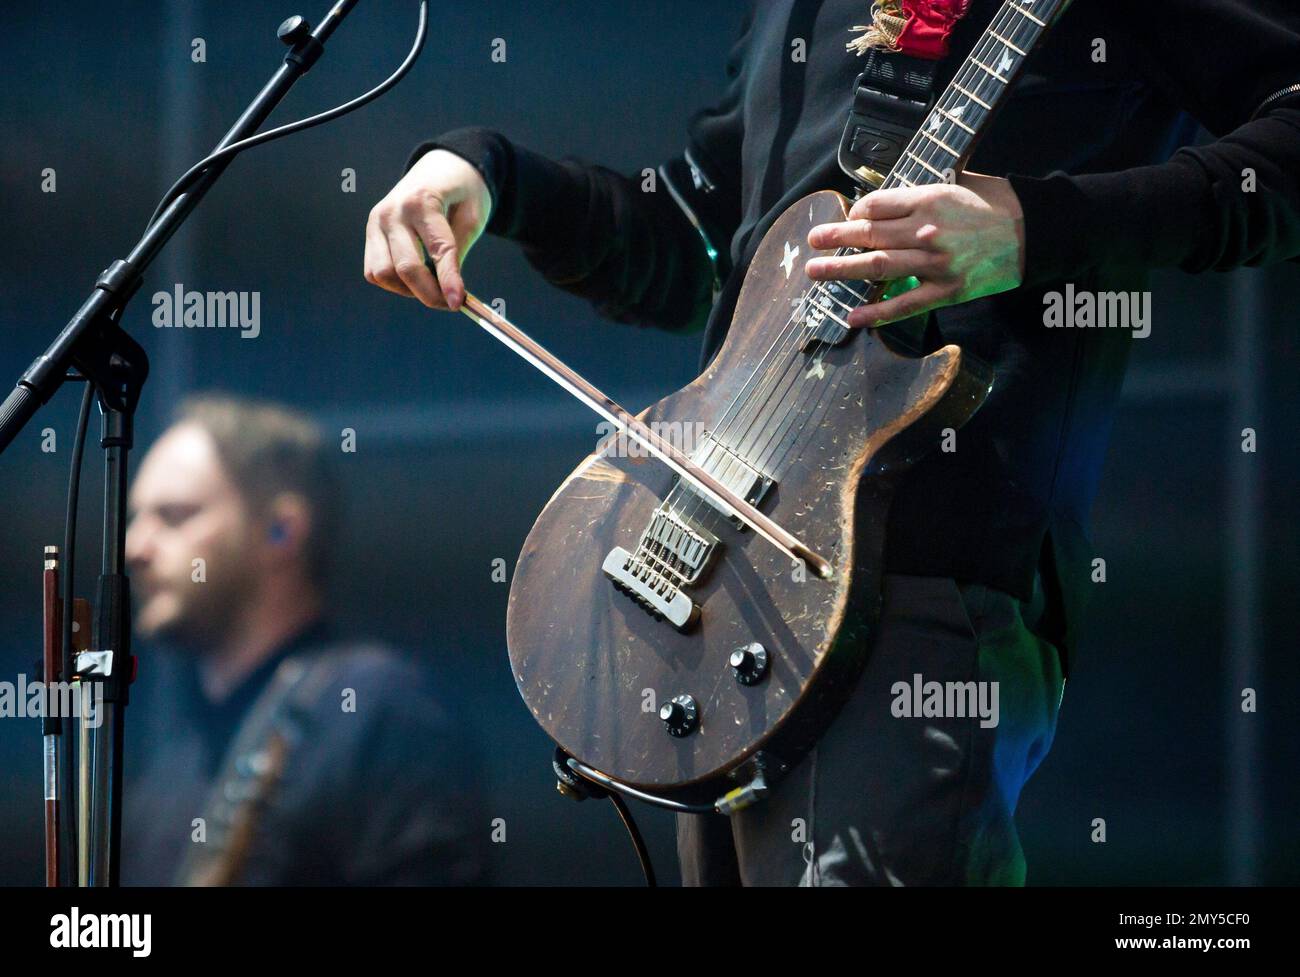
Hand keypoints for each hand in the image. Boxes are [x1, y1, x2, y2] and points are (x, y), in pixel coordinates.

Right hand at [364, 149, 492, 310]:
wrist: (440, 167)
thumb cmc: (462, 191)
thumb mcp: (473, 216)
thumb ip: (458, 251)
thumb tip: (450, 292)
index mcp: (423, 200)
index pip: (437, 250)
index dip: (449, 281)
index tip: (459, 304)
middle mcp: (393, 210)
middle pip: (406, 267)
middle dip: (430, 294)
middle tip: (451, 303)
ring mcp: (376, 221)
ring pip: (384, 274)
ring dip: (409, 289)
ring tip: (432, 284)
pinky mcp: (370, 232)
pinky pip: (374, 271)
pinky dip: (394, 283)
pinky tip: (415, 277)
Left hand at [804, 172, 1024, 326]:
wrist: (1033, 232)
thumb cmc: (993, 204)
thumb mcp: (955, 184)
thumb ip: (917, 196)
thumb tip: (877, 208)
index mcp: (929, 198)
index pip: (877, 206)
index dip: (856, 212)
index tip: (846, 219)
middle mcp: (928, 231)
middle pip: (870, 235)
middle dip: (835, 239)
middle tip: (812, 242)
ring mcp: (936, 264)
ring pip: (879, 267)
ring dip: (842, 271)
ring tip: (815, 273)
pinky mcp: (948, 291)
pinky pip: (906, 304)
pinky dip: (877, 312)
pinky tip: (853, 316)